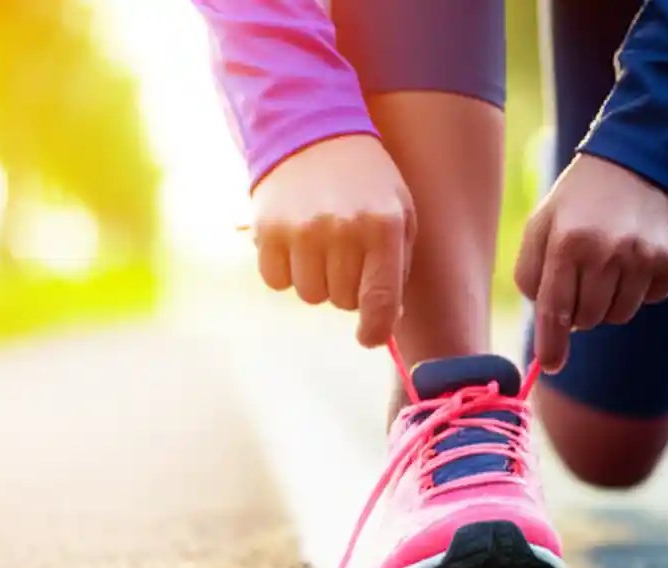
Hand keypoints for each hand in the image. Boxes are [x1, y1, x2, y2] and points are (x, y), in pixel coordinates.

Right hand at [252, 134, 415, 346]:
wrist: (312, 131)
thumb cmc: (366, 181)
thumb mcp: (399, 213)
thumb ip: (399, 267)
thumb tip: (386, 322)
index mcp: (383, 227)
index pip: (379, 302)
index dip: (375, 330)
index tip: (369, 337)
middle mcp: (342, 230)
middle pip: (343, 302)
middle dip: (347, 288)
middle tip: (346, 255)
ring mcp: (301, 231)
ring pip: (310, 295)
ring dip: (317, 279)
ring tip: (321, 243)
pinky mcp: (267, 230)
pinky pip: (277, 281)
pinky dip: (286, 270)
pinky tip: (295, 240)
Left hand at [515, 154, 667, 372]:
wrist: (644, 156)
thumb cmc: (584, 196)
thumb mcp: (544, 220)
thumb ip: (531, 270)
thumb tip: (544, 320)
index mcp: (568, 242)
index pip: (554, 310)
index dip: (551, 344)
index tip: (551, 364)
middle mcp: (608, 253)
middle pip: (587, 319)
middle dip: (578, 311)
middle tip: (582, 280)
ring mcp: (644, 259)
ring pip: (619, 315)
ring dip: (608, 301)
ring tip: (609, 264)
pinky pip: (649, 300)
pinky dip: (639, 288)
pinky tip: (636, 256)